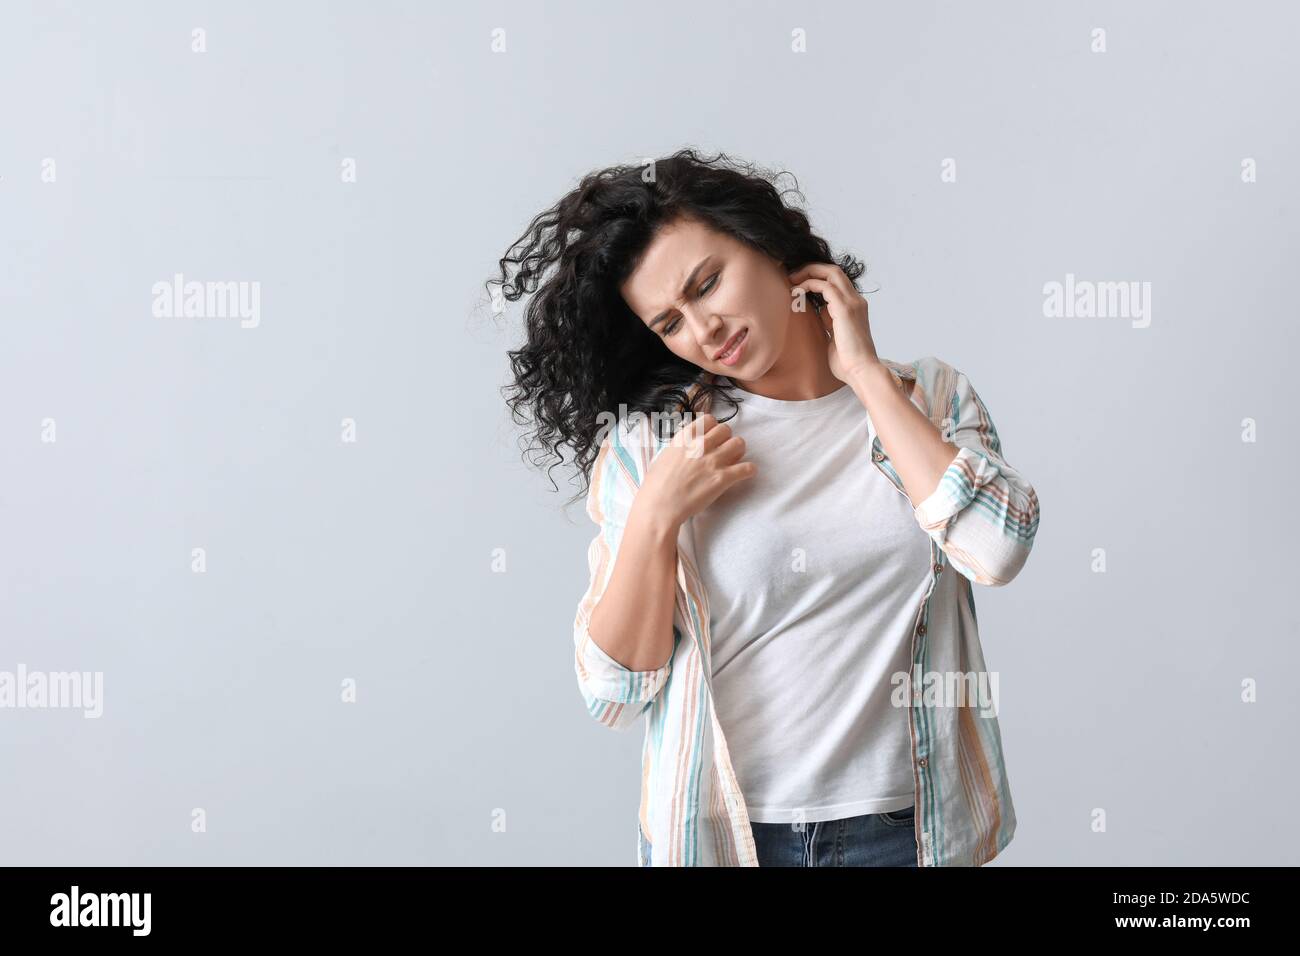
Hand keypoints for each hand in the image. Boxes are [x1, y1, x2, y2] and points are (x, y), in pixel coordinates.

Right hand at [635, 413, 755, 527]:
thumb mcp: (664, 456)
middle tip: (723, 450)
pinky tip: (745, 473)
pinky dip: (748, 470)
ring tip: (734, 460)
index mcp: (685, 437)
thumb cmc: (656, 485)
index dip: (713, 428)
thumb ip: (679, 447)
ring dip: (738, 451)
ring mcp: (713, 460)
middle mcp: (701, 445)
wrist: (660, 506)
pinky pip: (747, 468)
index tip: (712, 437)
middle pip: (726, 430)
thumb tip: (686, 447)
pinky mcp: (723, 478)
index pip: (709, 420)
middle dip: (726, 439)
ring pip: (739, 444)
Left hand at [787, 263, 879, 382]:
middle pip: (834, 271)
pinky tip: (797, 292)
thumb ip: (830, 322)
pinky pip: (825, 286)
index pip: (836, 281)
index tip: (798, 283)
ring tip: (791, 280)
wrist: (860, 371)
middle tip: (792, 275)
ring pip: (831, 272)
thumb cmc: (847, 361)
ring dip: (808, 272)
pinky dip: (808, 285)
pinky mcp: (845, 309)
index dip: (817, 277)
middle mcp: (856, 301)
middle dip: (811, 269)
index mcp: (854, 307)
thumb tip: (819, 313)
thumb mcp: (835, 336)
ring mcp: (852, 303)